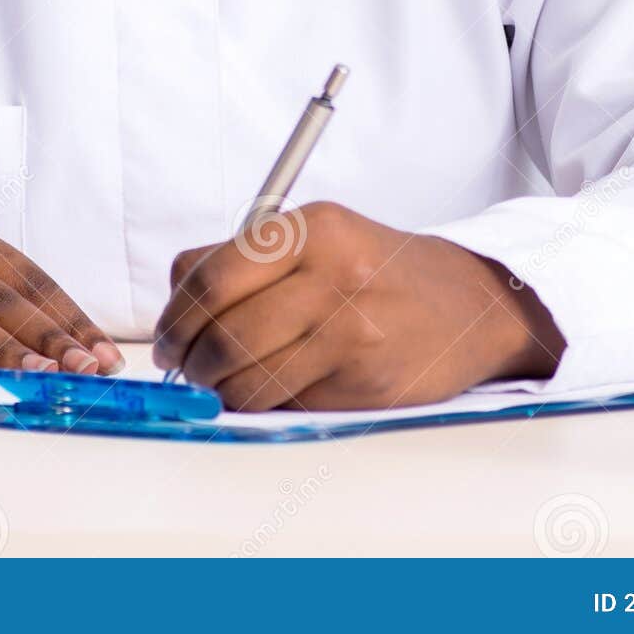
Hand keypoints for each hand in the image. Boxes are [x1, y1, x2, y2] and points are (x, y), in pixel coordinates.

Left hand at [152, 201, 562, 410]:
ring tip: (222, 383)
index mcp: (312, 228)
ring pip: (249, 380)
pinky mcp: (365, 381)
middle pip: (223, 335)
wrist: (466, 303)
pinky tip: (271, 388)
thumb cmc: (373, 268)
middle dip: (190, 362)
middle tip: (183, 368)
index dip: (175, 317)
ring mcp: (351, 332)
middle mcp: (332, 276)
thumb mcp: (314, 235)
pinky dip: (264, 404)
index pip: (211, 277)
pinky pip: (287, 403)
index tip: (167, 338)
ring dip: (221, 392)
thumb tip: (174, 299)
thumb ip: (242, 256)